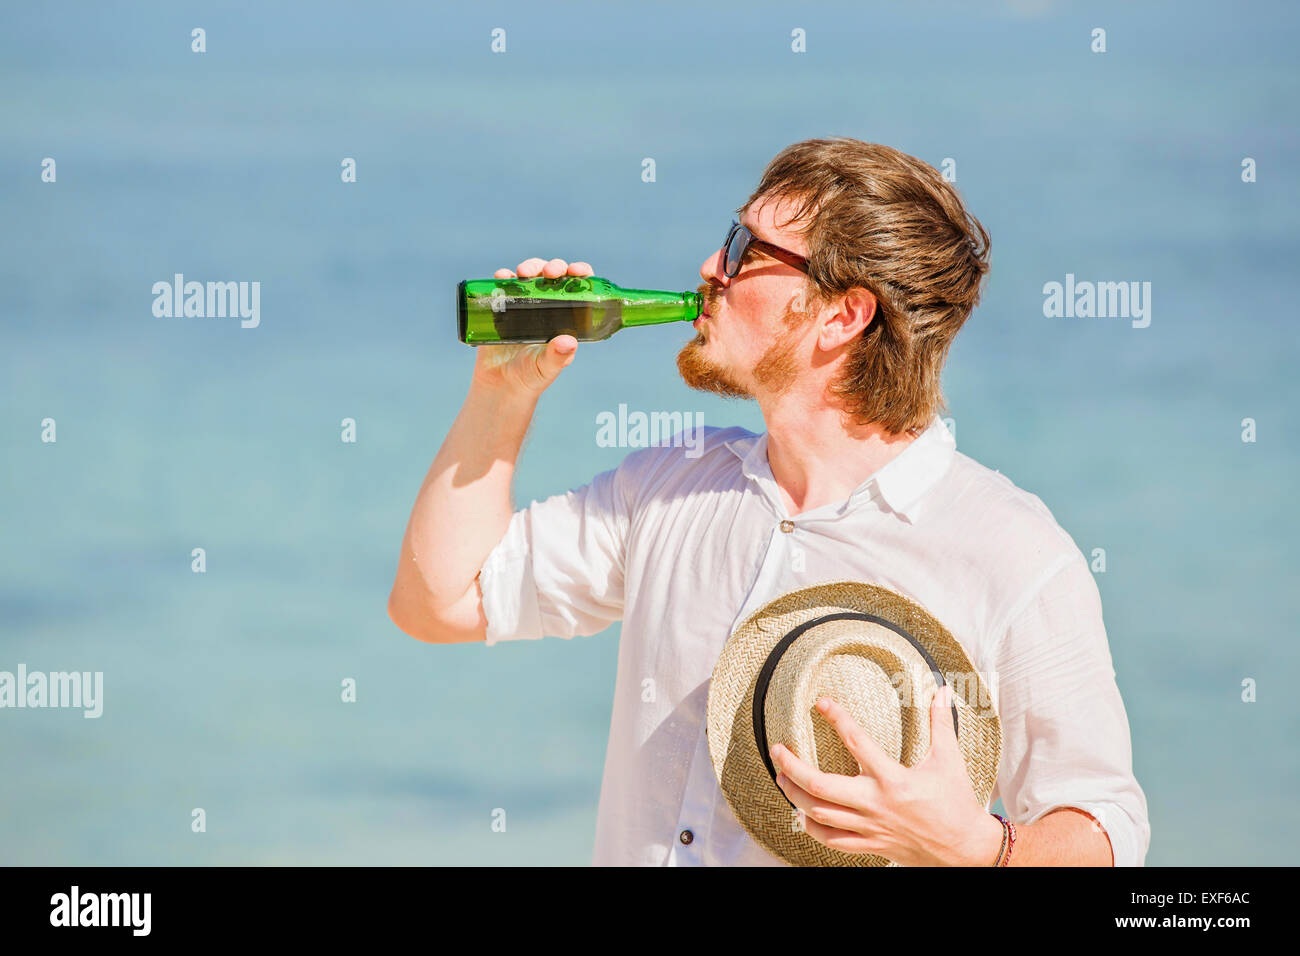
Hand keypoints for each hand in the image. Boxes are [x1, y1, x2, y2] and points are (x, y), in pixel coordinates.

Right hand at [471, 257, 594, 395]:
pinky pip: (504, 285)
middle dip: (553, 267)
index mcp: (566, 318)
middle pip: (554, 276)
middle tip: (549, 272)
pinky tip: (502, 277)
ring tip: (523, 272)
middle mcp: (547, 306)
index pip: (578, 288)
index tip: (577, 270)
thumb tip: (569, 342)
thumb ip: (557, 357)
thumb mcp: (547, 368)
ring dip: (530, 267)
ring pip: (531, 276)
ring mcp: (524, 305)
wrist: (500, 386)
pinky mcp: (503, 307)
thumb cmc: (530, 378)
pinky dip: (503, 277)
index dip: (580, 273)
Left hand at [769, 684, 1004, 865]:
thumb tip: (943, 690)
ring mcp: (870, 827)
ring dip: (795, 795)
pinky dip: (812, 827)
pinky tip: (802, 813)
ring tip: (781, 778)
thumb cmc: (957, 803)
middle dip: (793, 767)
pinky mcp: (870, 845)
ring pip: (819, 814)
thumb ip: (941, 723)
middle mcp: (876, 804)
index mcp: (894, 779)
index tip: (820, 702)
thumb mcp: (950, 760)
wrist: (965, 850)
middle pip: (821, 787)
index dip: (837, 718)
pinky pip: (832, 840)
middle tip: (775, 749)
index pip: (856, 742)